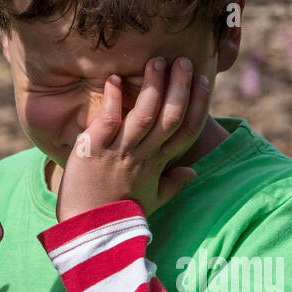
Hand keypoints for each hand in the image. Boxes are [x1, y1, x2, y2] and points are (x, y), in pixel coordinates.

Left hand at [55, 56, 210, 222]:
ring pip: (144, 114)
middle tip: (183, 61)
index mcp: (159, 165)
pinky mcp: (94, 149)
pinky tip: (116, 79)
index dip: (197, 103)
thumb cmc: (119, 215)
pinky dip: (113, 99)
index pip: (186, 130)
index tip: (202, 80)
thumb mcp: (152, 201)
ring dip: (152, 86)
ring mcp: (119, 151)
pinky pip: (108, 119)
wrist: (88, 230)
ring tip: (157, 61)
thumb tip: (193, 171)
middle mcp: (143, 155)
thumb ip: (173, 184)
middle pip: (170, 116)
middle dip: (180, 87)